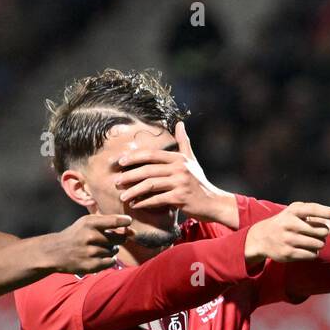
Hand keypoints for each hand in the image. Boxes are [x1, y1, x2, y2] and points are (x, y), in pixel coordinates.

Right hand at [36, 214, 133, 273]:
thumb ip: (107, 222)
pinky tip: (100, 257)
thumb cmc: (75, 235)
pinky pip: (111, 262)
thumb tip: (130, 227)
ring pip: (114, 251)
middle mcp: (90, 237)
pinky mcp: (91, 265)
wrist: (55, 252)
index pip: (114, 221)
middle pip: (118, 239)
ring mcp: (90, 252)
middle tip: (110, 240)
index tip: (129, 222)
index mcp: (89, 223)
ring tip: (98, 249)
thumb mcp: (86, 222)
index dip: (125, 222)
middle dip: (118, 239)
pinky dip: (109, 260)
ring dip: (111, 250)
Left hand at [114, 121, 237, 225]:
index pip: (152, 154)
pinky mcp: (180, 198)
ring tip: (122, 197)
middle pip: (148, 170)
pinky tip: (135, 205)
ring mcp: (180, 183)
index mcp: (179, 158)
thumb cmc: (199, 182)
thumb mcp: (192, 160)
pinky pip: (157, 200)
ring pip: (150, 185)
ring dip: (133, 191)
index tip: (120, 161)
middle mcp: (179, 168)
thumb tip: (180, 123)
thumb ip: (183, 143)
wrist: (213, 202)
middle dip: (129, 176)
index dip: (134, 157)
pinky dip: (144, 203)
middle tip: (116, 182)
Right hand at [244, 202, 329, 263]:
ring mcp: (288, 240)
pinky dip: (314, 252)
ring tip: (312, 241)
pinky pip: (313, 254)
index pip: (314, 209)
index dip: (328, 212)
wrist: (262, 237)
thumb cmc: (287, 222)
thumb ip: (318, 216)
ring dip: (320, 244)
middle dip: (323, 233)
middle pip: (322, 230)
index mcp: (293, 211)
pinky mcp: (288, 253)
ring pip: (319, 244)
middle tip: (317, 233)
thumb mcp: (296, 212)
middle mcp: (290, 224)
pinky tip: (307, 249)